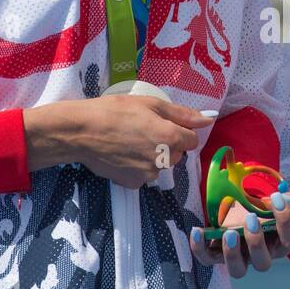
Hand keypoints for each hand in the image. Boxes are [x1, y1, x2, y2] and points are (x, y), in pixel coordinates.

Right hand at [22, 96, 214, 188]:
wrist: (81, 132)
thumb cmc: (115, 111)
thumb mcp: (151, 104)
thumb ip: (183, 114)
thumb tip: (209, 120)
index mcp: (171, 138)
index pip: (192, 139)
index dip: (179, 130)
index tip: (161, 124)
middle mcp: (164, 160)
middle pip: (177, 153)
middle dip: (166, 144)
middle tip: (142, 131)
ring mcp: (149, 175)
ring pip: (160, 165)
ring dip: (152, 156)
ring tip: (128, 142)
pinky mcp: (133, 184)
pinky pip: (143, 175)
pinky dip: (136, 166)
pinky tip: (121, 154)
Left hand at [188, 191, 289, 278]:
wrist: (245, 206)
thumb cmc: (267, 207)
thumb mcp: (285, 200)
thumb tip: (288, 204)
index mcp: (281, 243)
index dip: (285, 222)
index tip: (276, 199)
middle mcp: (261, 255)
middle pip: (263, 263)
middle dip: (256, 242)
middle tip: (251, 219)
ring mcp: (239, 257)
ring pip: (237, 270)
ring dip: (232, 253)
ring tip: (229, 233)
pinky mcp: (217, 254)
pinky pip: (207, 259)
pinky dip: (200, 248)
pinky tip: (198, 231)